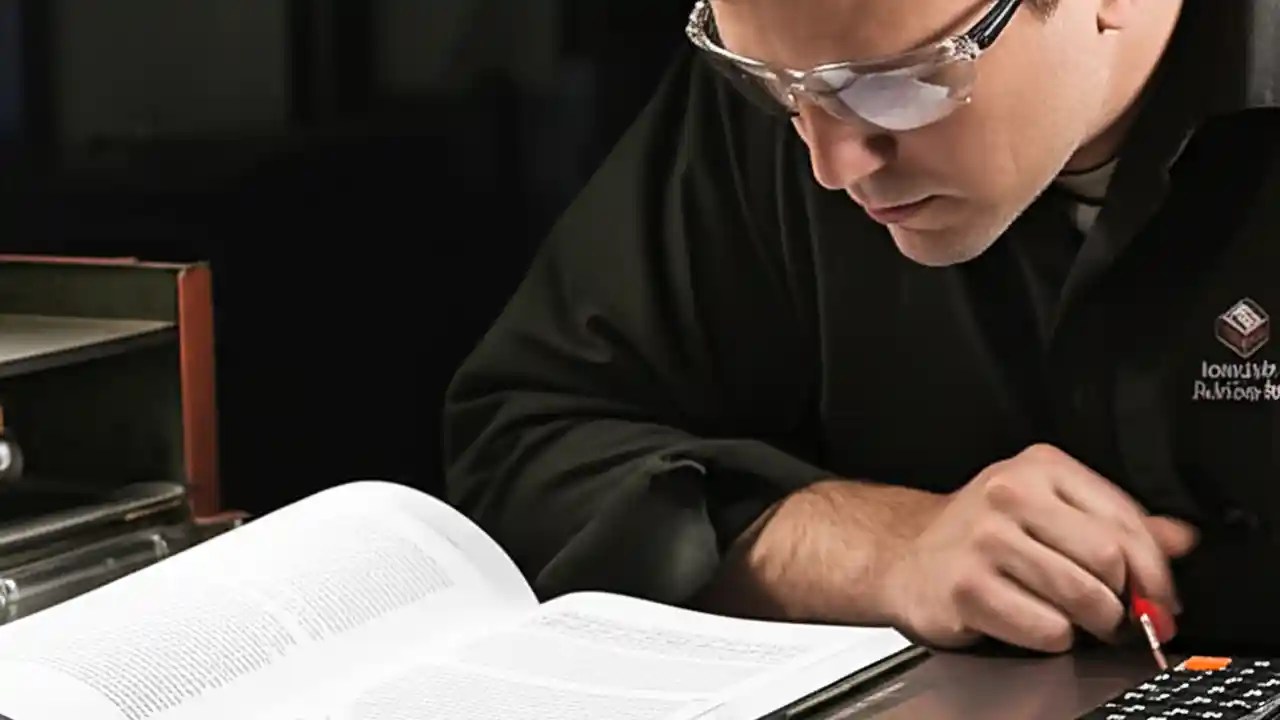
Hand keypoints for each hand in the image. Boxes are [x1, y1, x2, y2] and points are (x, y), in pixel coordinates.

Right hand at [878, 444, 1197, 653]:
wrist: (903, 554)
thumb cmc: (980, 534)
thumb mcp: (1047, 508)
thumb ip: (1113, 520)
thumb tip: (1179, 538)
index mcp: (1039, 467)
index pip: (1125, 521)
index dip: (1155, 571)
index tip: (1160, 598)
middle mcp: (1009, 495)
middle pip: (1109, 559)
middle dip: (1122, 600)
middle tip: (1115, 615)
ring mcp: (984, 540)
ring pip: (1082, 597)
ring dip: (1090, 623)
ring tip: (1076, 621)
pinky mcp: (967, 588)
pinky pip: (1045, 628)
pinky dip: (1052, 637)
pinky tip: (1033, 622)